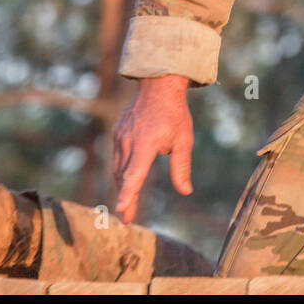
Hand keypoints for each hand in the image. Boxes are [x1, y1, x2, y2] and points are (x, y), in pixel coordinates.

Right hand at [112, 73, 193, 223]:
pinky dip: (121, 171)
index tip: (121, 209)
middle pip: (124, 176)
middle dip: (125, 198)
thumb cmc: (174, 113)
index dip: (128, 194)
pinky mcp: (118, 133)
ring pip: (119, 168)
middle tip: (127, 218)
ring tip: (127, 204)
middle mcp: (129, 141)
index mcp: (145, 144)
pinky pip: (118, 157)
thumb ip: (181, 167)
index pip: (134, 174)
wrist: (158, 85)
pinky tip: (126, 180)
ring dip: (122, 185)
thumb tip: (185, 191)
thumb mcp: (183, 140)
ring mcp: (121, 136)